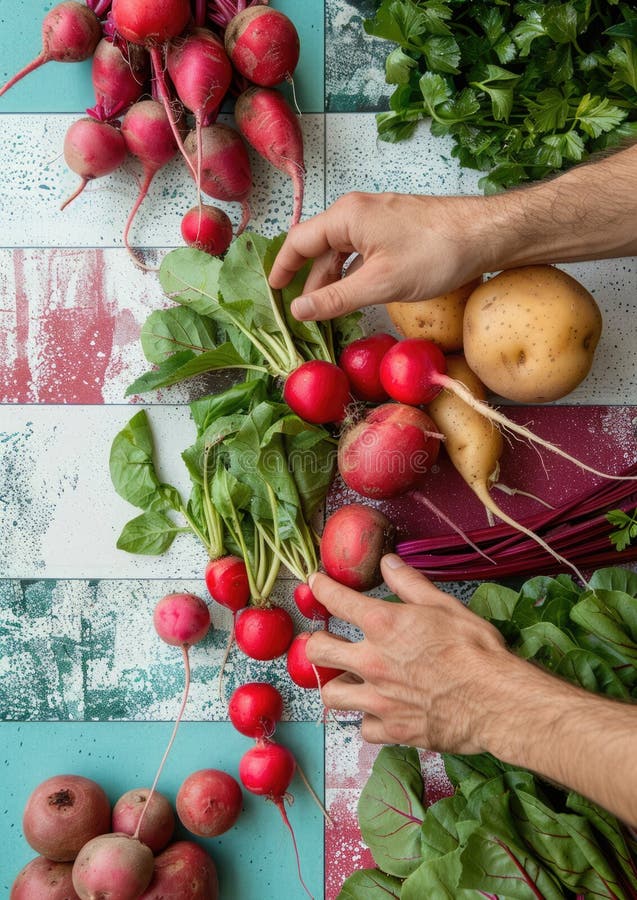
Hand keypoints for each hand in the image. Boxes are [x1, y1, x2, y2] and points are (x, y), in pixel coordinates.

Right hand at [268, 192, 488, 320]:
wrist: (484, 234)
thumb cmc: (435, 253)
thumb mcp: (379, 284)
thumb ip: (334, 298)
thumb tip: (299, 310)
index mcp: (346, 217)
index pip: (298, 242)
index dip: (282, 268)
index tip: (272, 293)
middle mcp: (357, 211)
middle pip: (319, 247)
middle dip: (308, 280)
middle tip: (301, 312)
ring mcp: (377, 217)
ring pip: (342, 250)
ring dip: (332, 279)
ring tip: (326, 309)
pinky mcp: (394, 227)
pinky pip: (361, 249)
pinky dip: (352, 272)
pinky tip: (356, 292)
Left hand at [306, 555, 514, 751]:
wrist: (495, 700)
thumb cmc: (475, 649)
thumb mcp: (444, 605)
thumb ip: (410, 584)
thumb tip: (388, 563)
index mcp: (382, 625)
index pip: (336, 600)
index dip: (321, 588)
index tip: (315, 584)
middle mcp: (371, 661)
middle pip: (318, 651)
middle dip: (316, 642)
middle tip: (325, 640)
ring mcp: (378, 699)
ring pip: (331, 695)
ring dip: (336, 684)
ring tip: (347, 678)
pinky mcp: (392, 729)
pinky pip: (363, 727)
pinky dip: (368, 720)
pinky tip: (378, 711)